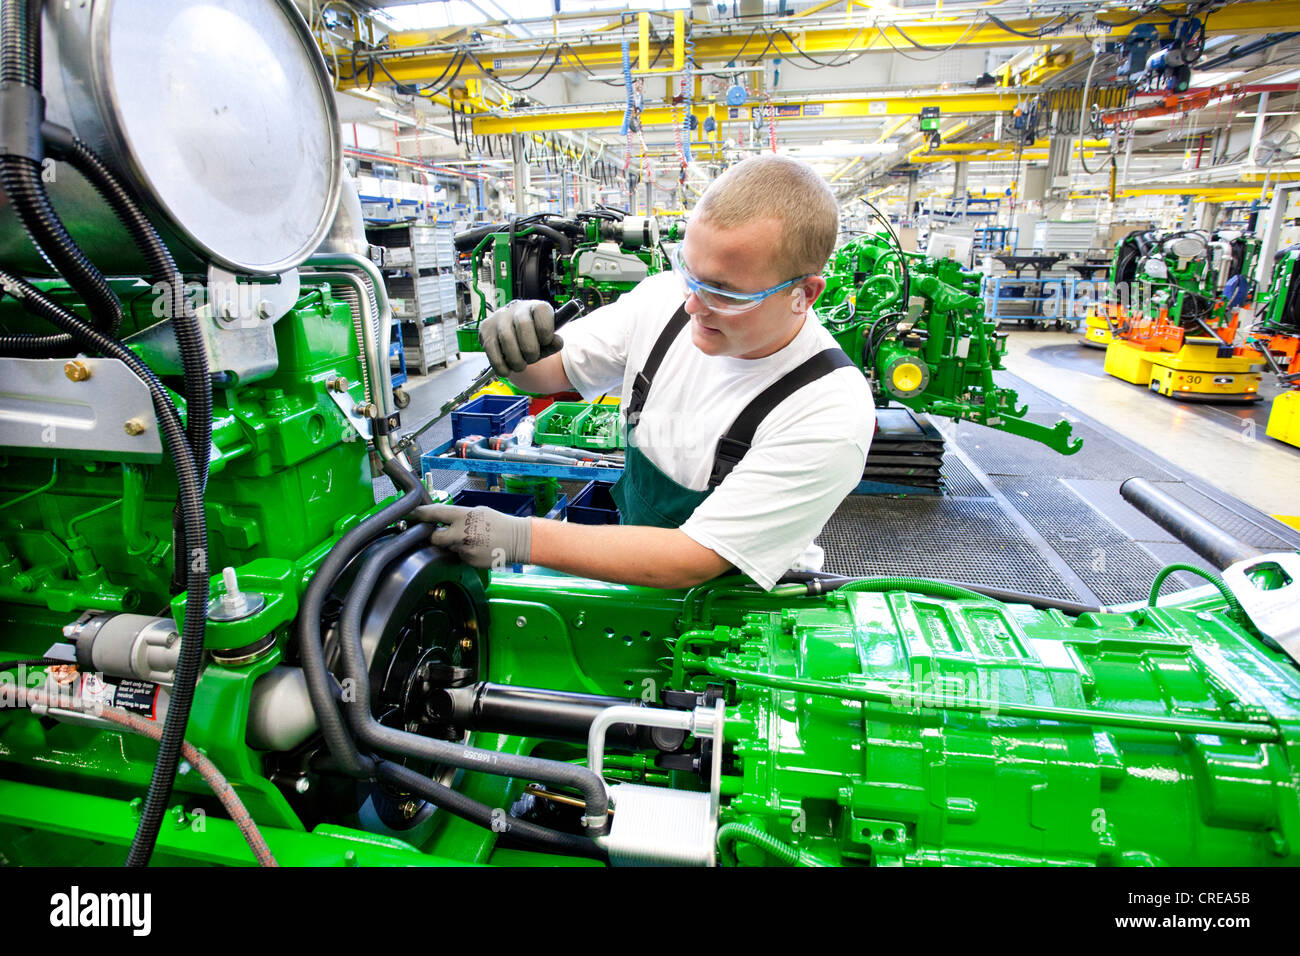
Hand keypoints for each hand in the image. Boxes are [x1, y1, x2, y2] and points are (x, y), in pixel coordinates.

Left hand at [412, 503, 531, 568]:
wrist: (517, 540)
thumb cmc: (499, 522)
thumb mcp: (478, 511)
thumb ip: (459, 515)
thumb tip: (442, 518)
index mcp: (464, 516)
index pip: (435, 513)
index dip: (420, 514)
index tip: (409, 513)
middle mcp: (462, 533)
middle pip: (434, 538)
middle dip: (435, 536)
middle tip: (440, 532)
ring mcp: (465, 549)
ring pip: (448, 548)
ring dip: (454, 544)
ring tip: (471, 539)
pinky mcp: (469, 561)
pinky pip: (459, 556)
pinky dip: (464, 552)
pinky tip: (477, 548)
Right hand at [480, 299, 561, 375]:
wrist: (511, 336)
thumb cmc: (532, 338)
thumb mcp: (545, 341)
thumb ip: (553, 343)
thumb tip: (557, 342)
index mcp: (535, 306)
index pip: (542, 311)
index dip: (546, 331)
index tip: (545, 341)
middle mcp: (516, 308)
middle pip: (523, 325)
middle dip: (531, 349)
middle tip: (532, 358)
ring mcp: (498, 318)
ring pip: (507, 339)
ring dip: (516, 360)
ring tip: (520, 366)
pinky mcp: (485, 330)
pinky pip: (492, 351)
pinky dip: (501, 366)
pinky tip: (506, 370)